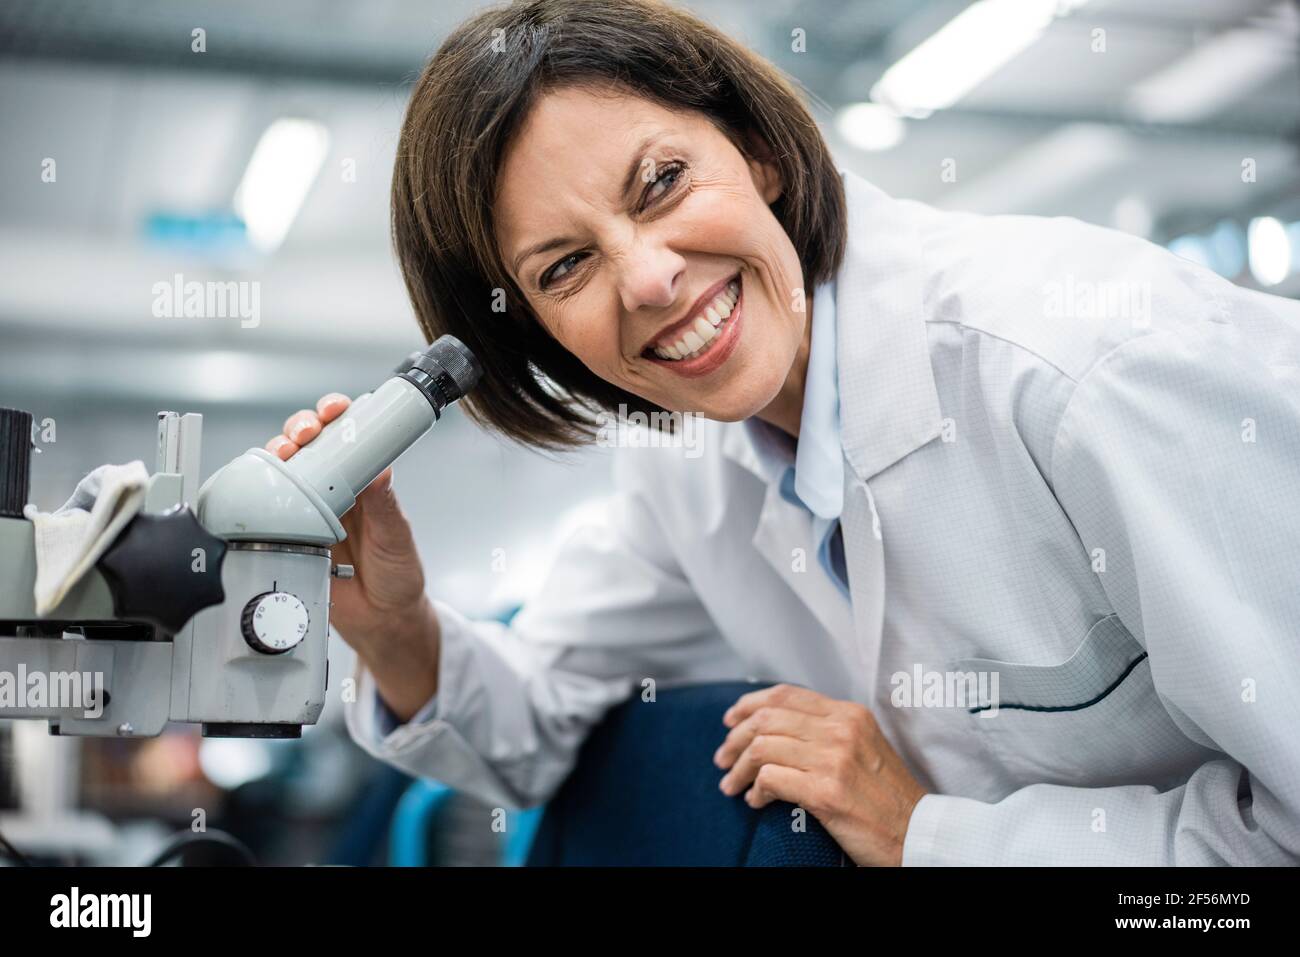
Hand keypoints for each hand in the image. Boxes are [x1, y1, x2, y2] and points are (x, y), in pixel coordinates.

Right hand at [265, 394, 440, 717]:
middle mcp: (335, 491)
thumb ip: (386, 507)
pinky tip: (258, 488)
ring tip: (282, 454)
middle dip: (301, 429)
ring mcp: (309, 511)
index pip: (349, 438)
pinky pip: (268, 509)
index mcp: (365, 483)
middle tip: (304, 434)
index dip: (339, 417)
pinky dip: (259, 493)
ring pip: (285, 471)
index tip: (335, 410)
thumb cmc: (397, 576)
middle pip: (310, 446)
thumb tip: (382, 470)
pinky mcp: (288, 535)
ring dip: (278, 455)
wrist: (380, 621)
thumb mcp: (396, 538)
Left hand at [713, 683, 927, 865]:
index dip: (749, 705)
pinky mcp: (826, 792)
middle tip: (722, 758)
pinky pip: (770, 779)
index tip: (730, 720)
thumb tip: (778, 728)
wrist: (919, 833)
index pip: (785, 695)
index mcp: (849, 714)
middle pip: (766, 718)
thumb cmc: (889, 797)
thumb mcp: (865, 747)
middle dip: (734, 739)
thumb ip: (828, 731)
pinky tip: (756, 802)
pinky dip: (755, 790)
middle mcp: (841, 730)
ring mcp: (833, 759)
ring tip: (731, 785)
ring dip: (738, 769)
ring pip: (762, 747)